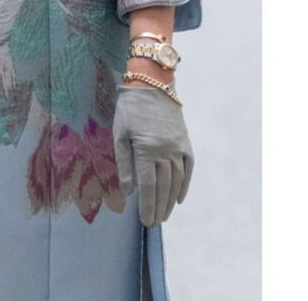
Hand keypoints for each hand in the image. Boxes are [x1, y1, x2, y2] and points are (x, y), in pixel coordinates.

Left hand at [112, 84, 193, 226]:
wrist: (152, 84)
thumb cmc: (130, 108)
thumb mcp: (120, 132)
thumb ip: (124, 162)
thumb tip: (128, 191)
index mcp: (147, 148)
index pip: (148, 185)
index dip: (147, 205)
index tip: (146, 221)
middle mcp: (165, 150)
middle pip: (163, 187)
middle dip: (158, 208)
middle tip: (154, 223)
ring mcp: (178, 147)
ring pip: (176, 180)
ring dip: (170, 200)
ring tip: (164, 216)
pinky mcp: (185, 142)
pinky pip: (188, 168)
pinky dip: (184, 185)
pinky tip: (178, 198)